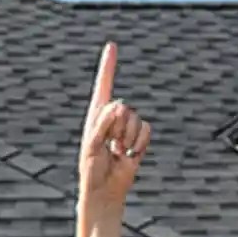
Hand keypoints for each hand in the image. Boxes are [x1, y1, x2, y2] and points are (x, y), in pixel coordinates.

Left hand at [77, 42, 149, 206]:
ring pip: (135, 119)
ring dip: (128, 137)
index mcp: (95, 116)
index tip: (112, 46)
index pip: (103, 86)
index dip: (108, 66)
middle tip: (108, 145)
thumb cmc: (91, 169)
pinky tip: (129, 155)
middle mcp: (111, 118)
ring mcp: (127, 128)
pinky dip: (139, 143)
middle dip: (116, 127)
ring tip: (118, 152)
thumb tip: (120, 105)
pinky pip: (146, 130)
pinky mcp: (139, 139)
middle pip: (122, 106)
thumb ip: (103, 123)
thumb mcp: (91, 145)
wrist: (105, 190)